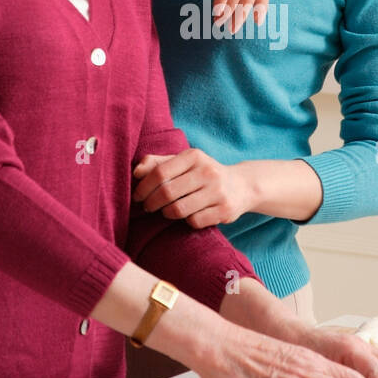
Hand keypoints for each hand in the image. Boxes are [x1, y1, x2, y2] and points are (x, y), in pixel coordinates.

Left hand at [133, 150, 252, 227]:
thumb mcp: (183, 162)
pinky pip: (194, 221)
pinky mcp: (225, 210)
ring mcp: (218, 192)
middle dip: (151, 203)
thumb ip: (157, 163)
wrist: (242, 185)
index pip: (159, 173)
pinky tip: (188, 215)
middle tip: (147, 207)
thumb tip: (136, 172)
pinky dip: (186, 221)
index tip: (137, 196)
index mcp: (194, 156)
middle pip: (167, 193)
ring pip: (178, 210)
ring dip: (166, 213)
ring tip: (166, 211)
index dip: (143, 187)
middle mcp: (207, 172)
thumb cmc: (203, 173)